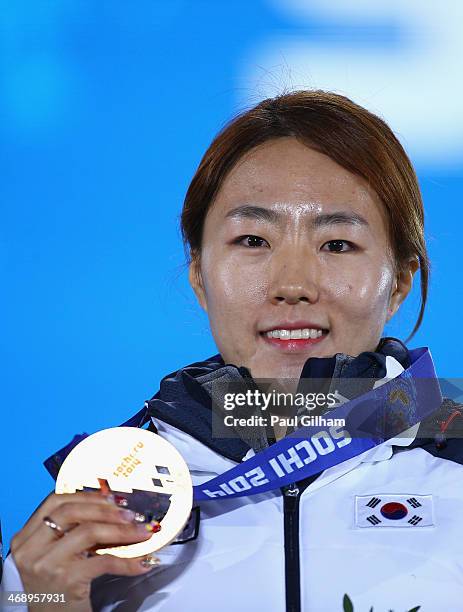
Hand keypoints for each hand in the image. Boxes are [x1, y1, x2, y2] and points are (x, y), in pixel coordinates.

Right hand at [11, 491, 158, 610]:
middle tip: (129, 513)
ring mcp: (48, 564)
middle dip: (105, 509)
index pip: (54, 502)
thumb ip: (70, 529)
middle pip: (71, 512)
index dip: (84, 495)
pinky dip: (127, 562)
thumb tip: (111, 504)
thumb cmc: (55, 584)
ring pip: (89, 531)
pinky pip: (104, 562)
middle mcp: (31, 549)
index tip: (108, 497)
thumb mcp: (53, 553)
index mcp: (26, 537)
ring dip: (121, 530)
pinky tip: (141, 563)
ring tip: (141, 532)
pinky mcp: (67, 580)